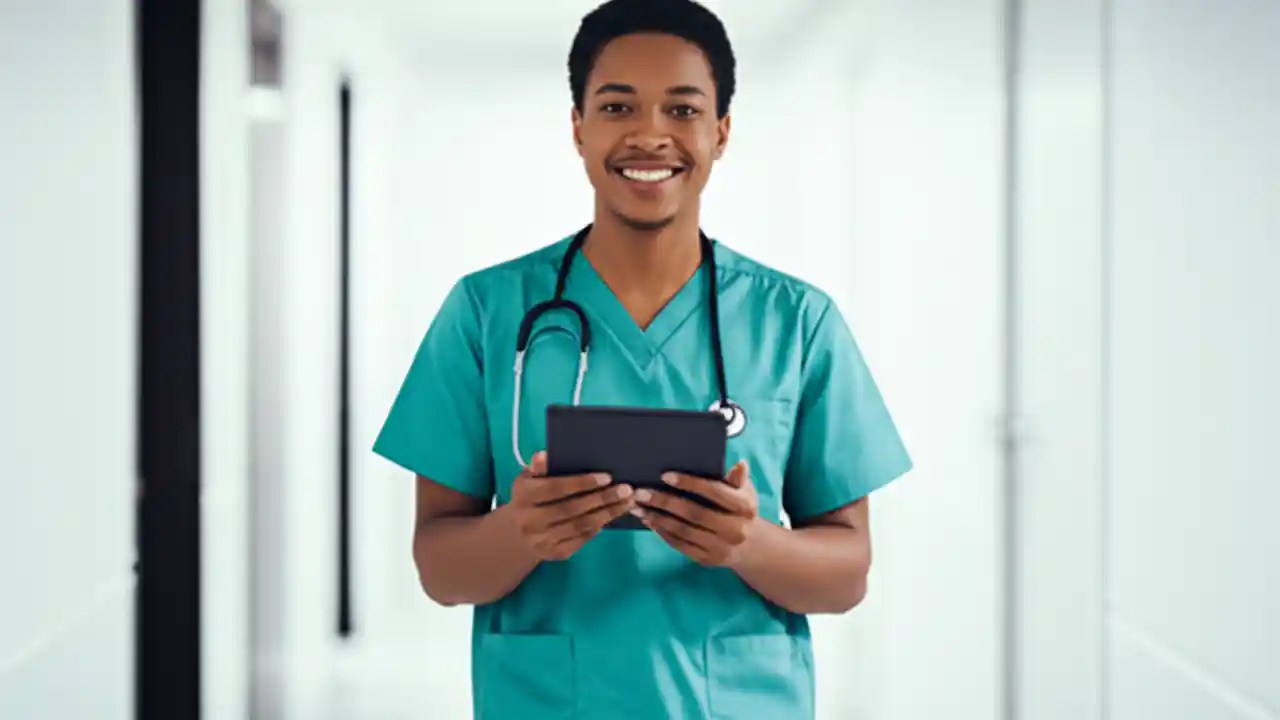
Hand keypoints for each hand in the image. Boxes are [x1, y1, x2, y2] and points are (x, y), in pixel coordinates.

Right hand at [508, 451, 635, 560]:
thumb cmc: (531, 497)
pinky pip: (580, 540)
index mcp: (523, 495)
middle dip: (602, 499)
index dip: (581, 483)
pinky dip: (597, 527)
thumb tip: (543, 456)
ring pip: (579, 526)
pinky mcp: (553, 554)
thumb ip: (539, 468)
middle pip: (571, 509)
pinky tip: (612, 516)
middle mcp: (529, 520)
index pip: (555, 488)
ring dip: (607, 514)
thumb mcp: (529, 478)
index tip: (607, 477)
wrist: (520, 533)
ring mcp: (541, 540)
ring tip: (627, 503)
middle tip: (626, 490)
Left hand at [634, 460, 759, 566]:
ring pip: (684, 531)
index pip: (715, 493)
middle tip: (641, 492)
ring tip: (638, 507)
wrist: (750, 547)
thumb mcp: (745, 491)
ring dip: (658, 518)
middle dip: (665, 502)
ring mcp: (721, 548)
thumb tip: (740, 463)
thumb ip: (738, 478)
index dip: (690, 484)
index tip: (665, 475)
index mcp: (745, 507)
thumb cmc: (741, 510)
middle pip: (695, 513)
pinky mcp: (708, 560)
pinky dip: (663, 533)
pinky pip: (681, 545)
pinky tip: (649, 521)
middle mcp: (735, 529)